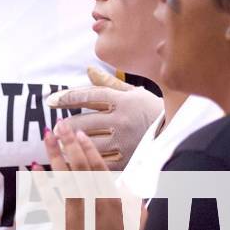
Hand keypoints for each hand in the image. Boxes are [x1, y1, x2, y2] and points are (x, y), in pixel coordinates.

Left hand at [47, 67, 161, 169]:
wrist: (178, 136)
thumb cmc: (153, 110)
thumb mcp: (134, 93)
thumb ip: (109, 83)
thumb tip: (88, 70)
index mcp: (124, 101)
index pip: (89, 96)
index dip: (67, 98)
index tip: (51, 101)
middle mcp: (122, 120)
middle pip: (85, 121)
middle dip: (67, 124)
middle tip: (56, 126)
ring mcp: (124, 141)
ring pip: (88, 142)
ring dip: (70, 143)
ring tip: (58, 142)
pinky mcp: (126, 159)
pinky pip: (99, 160)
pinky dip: (84, 159)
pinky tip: (72, 159)